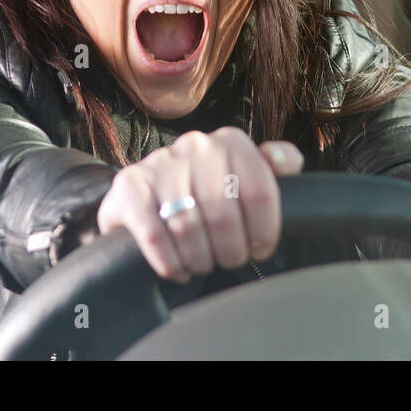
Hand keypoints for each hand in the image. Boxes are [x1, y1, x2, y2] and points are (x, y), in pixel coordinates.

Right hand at [97, 127, 304, 281]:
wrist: (145, 199)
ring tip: (203, 263)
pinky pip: (154, 235)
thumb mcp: (245, 178)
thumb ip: (276, 168)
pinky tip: (179, 268)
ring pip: (188, 227)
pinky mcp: (129, 187)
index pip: (260, 191)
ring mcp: (159, 164)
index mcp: (230, 142)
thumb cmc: (206, 193)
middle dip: (230, 249)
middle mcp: (195, 145)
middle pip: (224, 214)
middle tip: (229, 259)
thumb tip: (281, 159)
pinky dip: (170, 262)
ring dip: (200, 258)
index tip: (260, 248)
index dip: (264, 230)